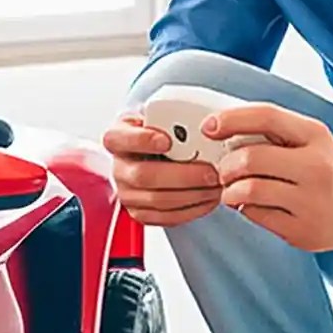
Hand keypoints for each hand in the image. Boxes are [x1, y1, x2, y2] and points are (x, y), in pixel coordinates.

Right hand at [102, 113, 223, 226]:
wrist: (152, 152)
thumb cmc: (158, 131)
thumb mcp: (158, 115)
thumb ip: (170, 117)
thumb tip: (203, 121)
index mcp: (117, 138)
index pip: (118, 139)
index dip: (142, 141)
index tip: (167, 140)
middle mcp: (118, 168)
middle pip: (143, 176)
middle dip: (181, 175)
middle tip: (209, 171)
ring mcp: (127, 194)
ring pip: (157, 200)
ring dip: (192, 194)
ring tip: (215, 185)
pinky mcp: (140, 213)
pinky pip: (166, 217)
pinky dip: (192, 210)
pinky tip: (209, 198)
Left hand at [204, 103, 332, 251]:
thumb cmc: (326, 169)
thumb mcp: (309, 139)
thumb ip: (272, 131)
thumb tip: (220, 130)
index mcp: (315, 136)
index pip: (267, 117)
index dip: (232, 119)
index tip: (209, 127)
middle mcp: (316, 168)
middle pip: (251, 159)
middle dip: (227, 165)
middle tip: (224, 170)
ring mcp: (311, 202)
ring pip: (249, 191)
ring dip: (230, 190)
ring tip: (233, 189)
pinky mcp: (303, 231)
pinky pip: (256, 216)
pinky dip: (246, 209)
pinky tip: (255, 205)